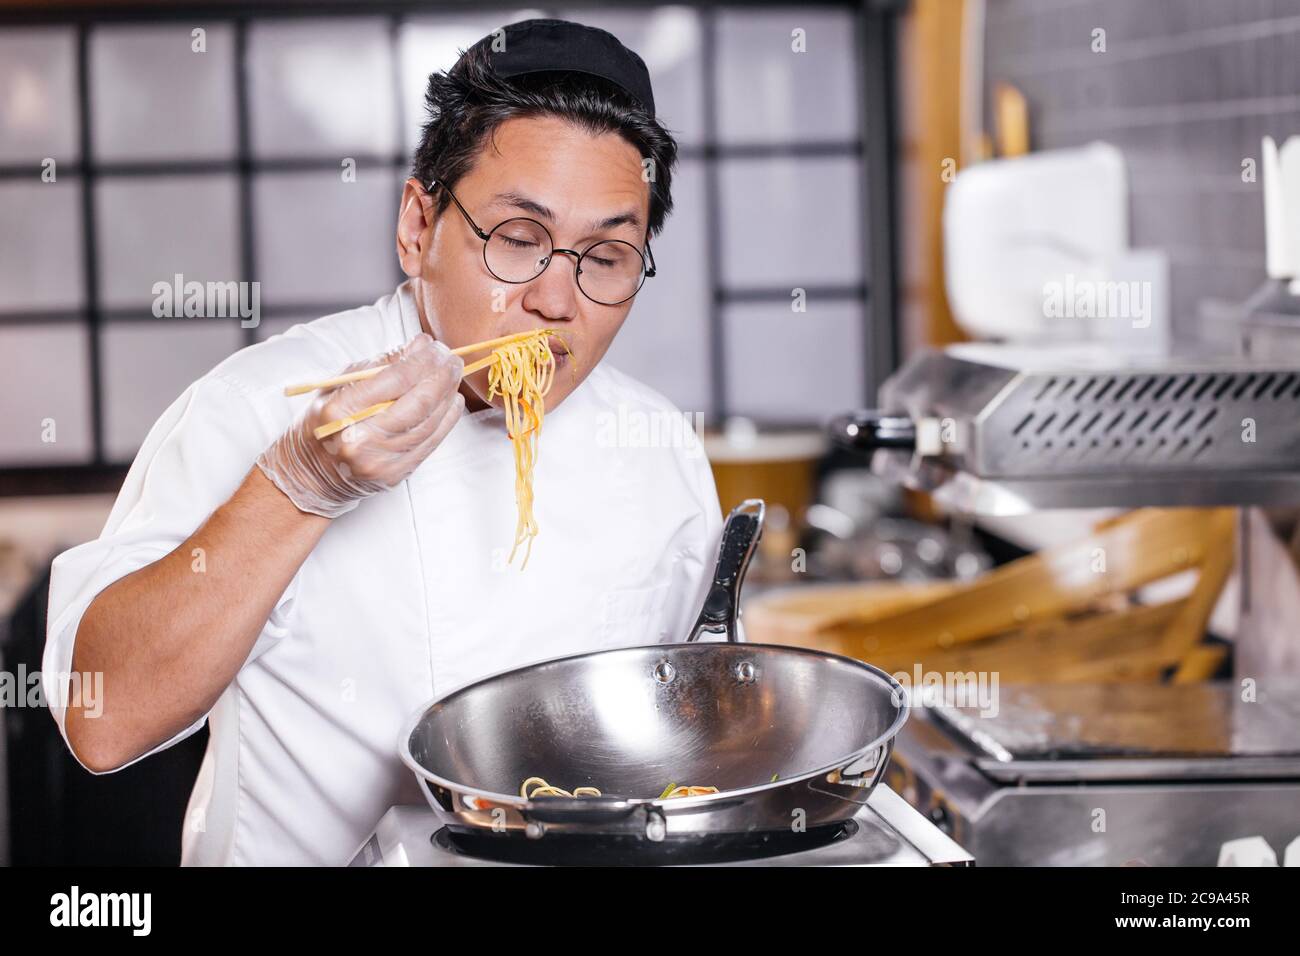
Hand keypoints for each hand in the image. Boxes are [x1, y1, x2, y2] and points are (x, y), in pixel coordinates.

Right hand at [257, 333, 464, 517]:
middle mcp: (361, 439)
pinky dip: (446, 420)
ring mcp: (380, 461)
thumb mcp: (336, 386)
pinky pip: (429, 444)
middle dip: (441, 376)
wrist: (309, 476)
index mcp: (340, 411)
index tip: (432, 345)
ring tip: (453, 376)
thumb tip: (419, 345)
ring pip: (428, 423)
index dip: (421, 359)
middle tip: (452, 358)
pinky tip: (452, 402)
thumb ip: (377, 365)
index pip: (395, 379)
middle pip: (417, 403)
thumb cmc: (321, 424)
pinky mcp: (395, 475)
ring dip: (447, 396)